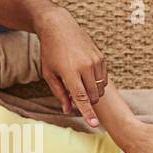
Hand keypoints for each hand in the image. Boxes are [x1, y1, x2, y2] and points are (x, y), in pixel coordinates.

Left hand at [33, 7, 105, 125]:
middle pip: (92, 96)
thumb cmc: (50, 52)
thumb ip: (59, 93)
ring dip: (92, 93)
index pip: (81, 98)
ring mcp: (95, 61)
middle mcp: (85, 66)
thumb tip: (68, 110)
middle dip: (86, 101)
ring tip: (78, 82)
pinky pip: (103, 79)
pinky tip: (85, 75)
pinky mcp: (101, 57)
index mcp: (69, 72)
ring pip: (100, 89)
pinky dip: (96, 83)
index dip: (88, 113)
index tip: (94, 124)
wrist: (59, 27)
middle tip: (74, 93)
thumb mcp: (49, 74)